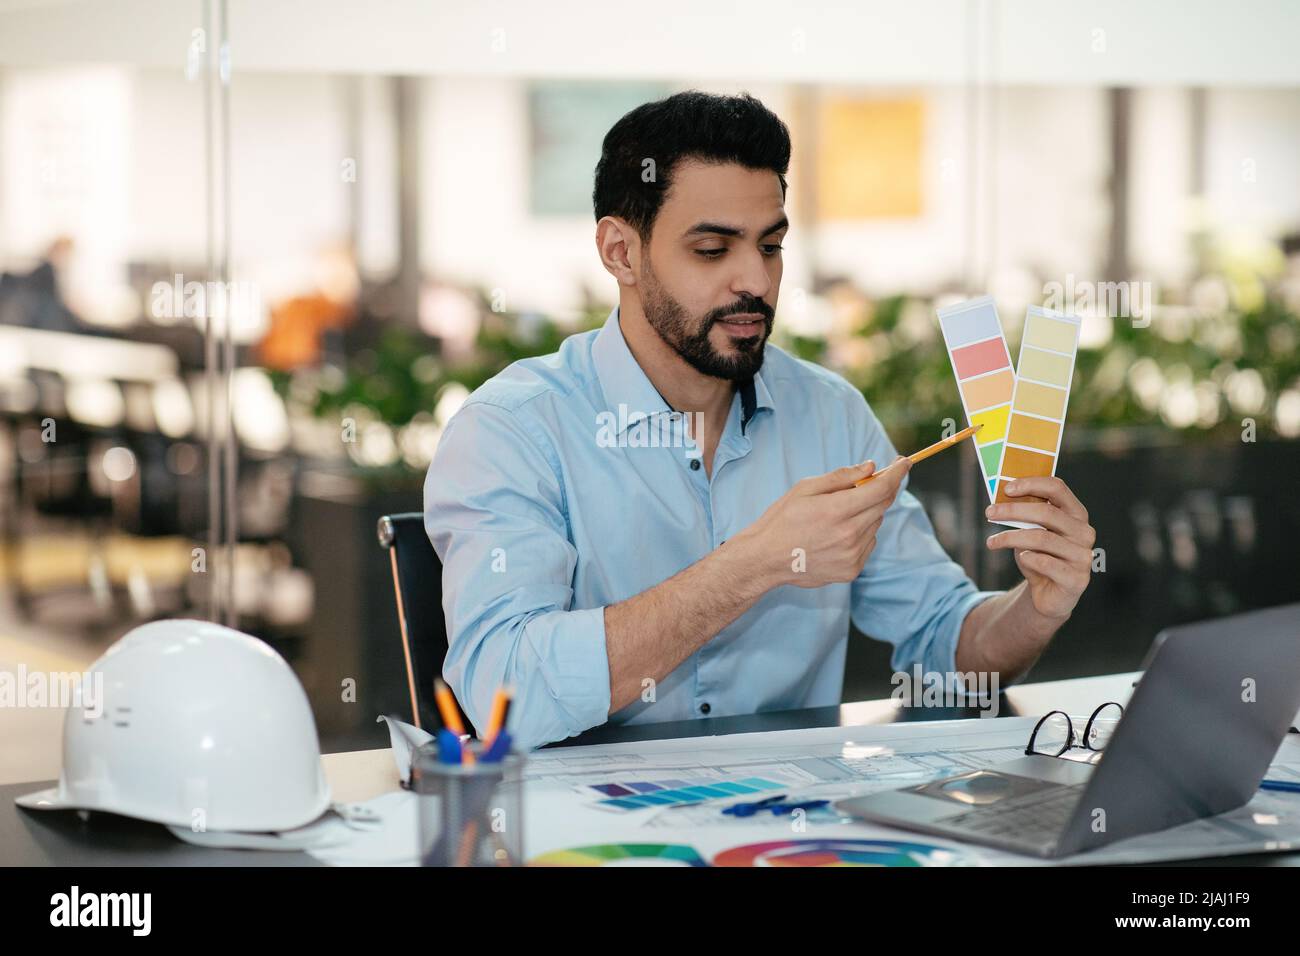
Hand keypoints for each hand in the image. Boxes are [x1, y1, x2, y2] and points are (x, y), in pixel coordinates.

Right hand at [734, 456, 911, 588]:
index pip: (881, 488)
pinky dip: (861, 534)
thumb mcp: (805, 488)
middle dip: (880, 490)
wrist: (766, 559)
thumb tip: (871, 467)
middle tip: (868, 482)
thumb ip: (841, 477)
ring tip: (837, 516)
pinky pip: (869, 543)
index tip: (904, 462)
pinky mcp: (852, 570)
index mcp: (836, 510)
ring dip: (866, 514)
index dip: (897, 473)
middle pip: (882, 505)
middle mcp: (849, 535)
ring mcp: (852, 555)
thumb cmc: (782, 519)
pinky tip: (836, 535)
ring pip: (876, 524)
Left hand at [985, 477, 1094, 620]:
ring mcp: (1083, 556)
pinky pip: (1045, 563)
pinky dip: (1027, 558)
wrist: (1049, 594)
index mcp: (1076, 514)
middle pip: (1047, 513)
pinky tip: (1020, 558)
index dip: (1031, 484)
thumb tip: (1000, 500)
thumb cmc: (1039, 555)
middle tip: (989, 512)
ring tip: (992, 541)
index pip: (1057, 489)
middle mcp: (1084, 532)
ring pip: (1042, 538)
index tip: (1006, 489)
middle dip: (1013, 510)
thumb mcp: (1030, 533)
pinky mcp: (1076, 579)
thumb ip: (1024, 516)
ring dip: (1011, 537)